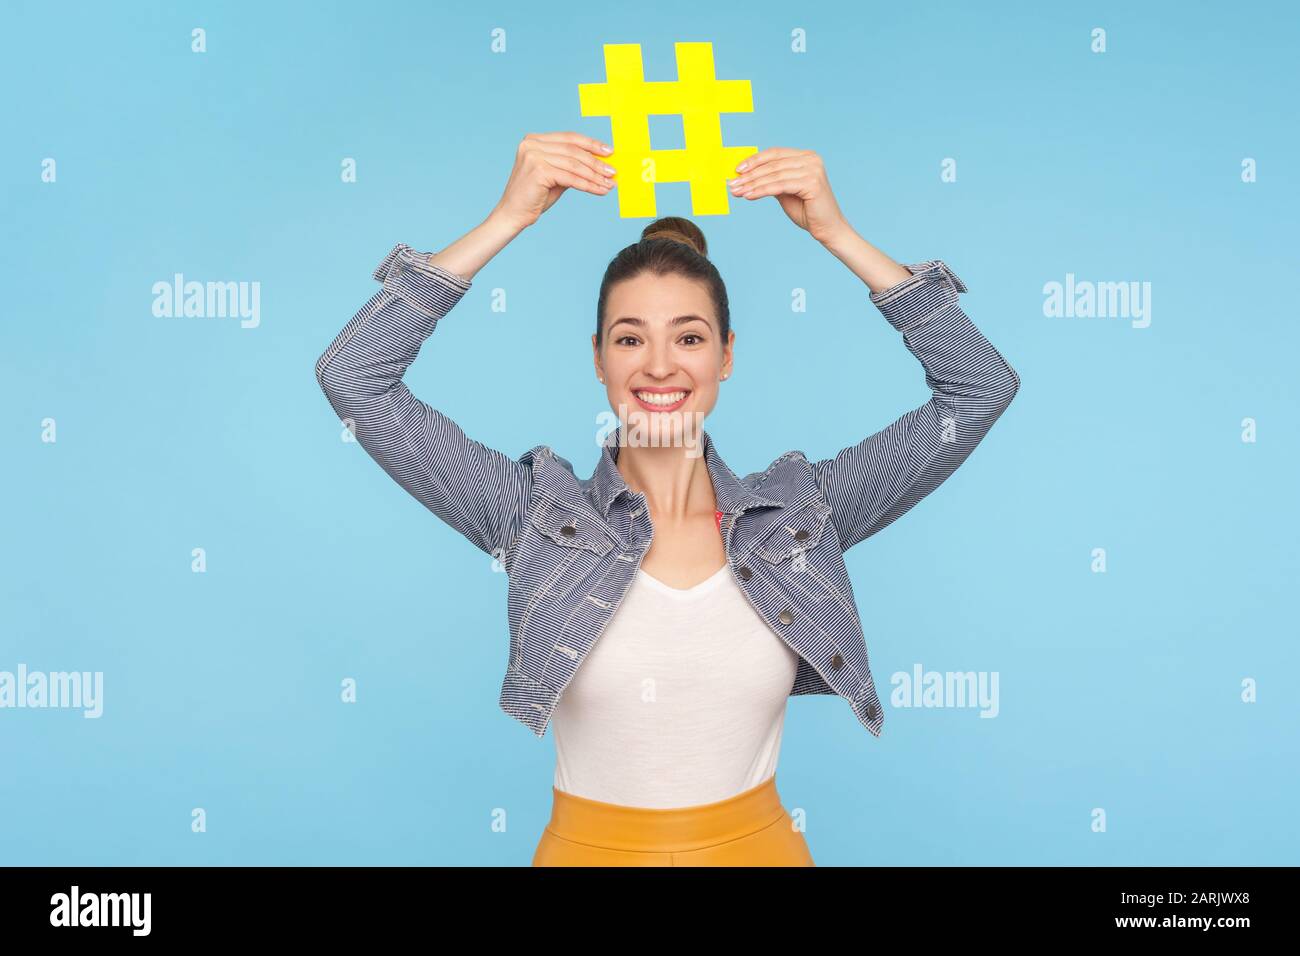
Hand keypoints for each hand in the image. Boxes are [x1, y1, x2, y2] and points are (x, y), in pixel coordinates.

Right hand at [490, 132, 616, 230]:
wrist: (513, 215)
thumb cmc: (534, 197)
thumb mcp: (555, 176)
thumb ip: (571, 166)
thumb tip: (599, 164)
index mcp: (534, 140)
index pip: (569, 138)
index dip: (591, 143)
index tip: (609, 151)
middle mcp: (532, 143)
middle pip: (573, 150)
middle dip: (596, 161)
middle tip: (612, 171)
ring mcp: (533, 155)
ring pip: (574, 164)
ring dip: (595, 175)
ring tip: (609, 183)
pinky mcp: (538, 170)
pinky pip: (570, 178)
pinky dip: (587, 185)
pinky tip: (599, 190)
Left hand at [728, 148, 850, 243]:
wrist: (828, 229)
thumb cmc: (807, 211)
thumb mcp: (785, 191)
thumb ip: (771, 179)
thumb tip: (745, 175)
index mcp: (806, 157)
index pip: (775, 154)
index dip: (754, 160)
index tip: (736, 169)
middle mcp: (811, 159)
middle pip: (773, 164)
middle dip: (750, 174)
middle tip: (732, 183)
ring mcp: (813, 169)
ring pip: (774, 174)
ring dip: (752, 183)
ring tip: (737, 191)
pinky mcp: (812, 182)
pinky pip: (780, 185)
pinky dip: (762, 190)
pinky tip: (749, 195)